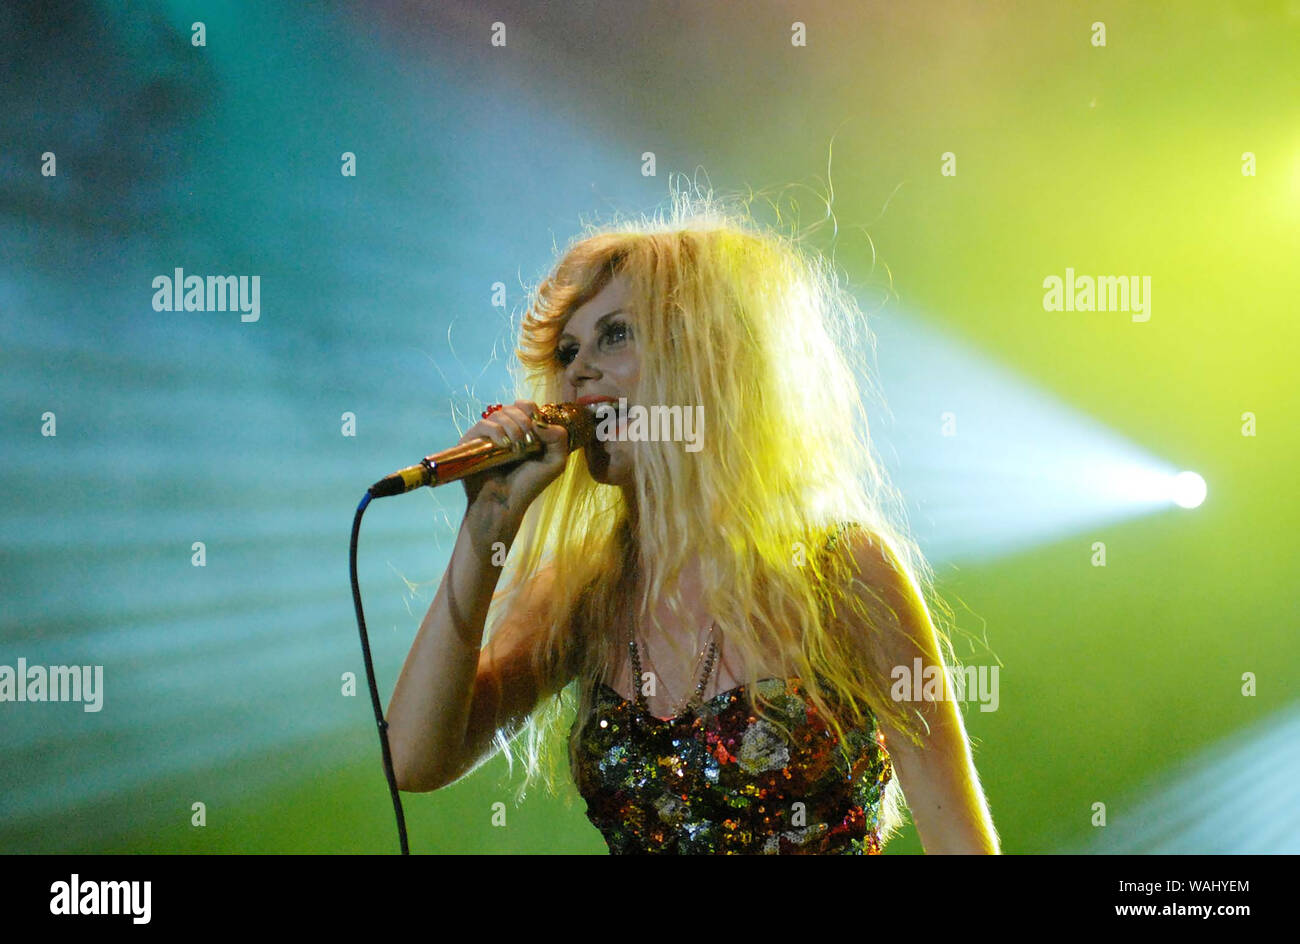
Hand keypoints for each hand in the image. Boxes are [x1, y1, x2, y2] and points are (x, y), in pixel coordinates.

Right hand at [459, 400, 569, 532]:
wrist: (505, 505)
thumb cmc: (528, 486)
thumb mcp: (555, 462)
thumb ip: (559, 438)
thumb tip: (540, 421)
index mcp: (522, 431)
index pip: (524, 406)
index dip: (531, 409)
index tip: (536, 426)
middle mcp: (503, 431)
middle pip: (512, 408)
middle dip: (523, 420)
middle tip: (527, 441)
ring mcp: (486, 436)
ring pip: (498, 414)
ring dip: (512, 427)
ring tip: (516, 448)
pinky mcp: (471, 443)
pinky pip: (482, 424)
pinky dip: (496, 431)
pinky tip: (503, 445)